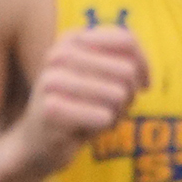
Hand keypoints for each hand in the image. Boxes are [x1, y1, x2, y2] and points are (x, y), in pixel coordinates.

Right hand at [14, 26, 149, 173]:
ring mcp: (51, 80)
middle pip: (126, 70)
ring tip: (96, 117)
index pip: (127, 41)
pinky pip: (104, 116)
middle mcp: (58, 54)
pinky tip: (86, 129)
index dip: (143, 66)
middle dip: (129, 95)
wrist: (38, 142)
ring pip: (119, 94)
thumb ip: (130, 64)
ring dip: (117, 113)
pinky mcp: (51, 109)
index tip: (140, 84)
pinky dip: (104, 126)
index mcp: (71, 40)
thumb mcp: (106, 79)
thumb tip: (143, 79)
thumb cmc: (79, 107)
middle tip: (111, 108)